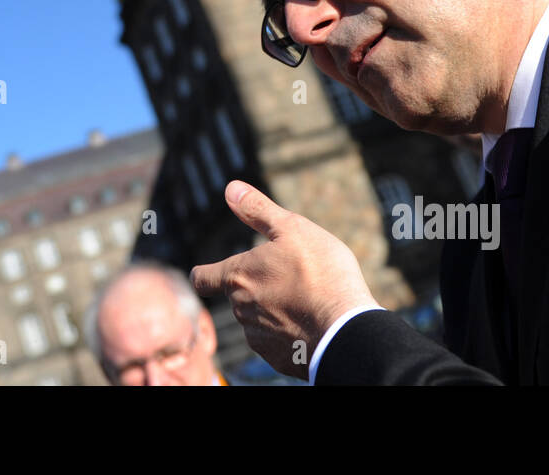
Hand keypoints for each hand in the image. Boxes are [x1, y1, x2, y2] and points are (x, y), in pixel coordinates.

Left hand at [191, 180, 378, 379]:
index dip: (204, 274)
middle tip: (291, 278)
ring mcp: (258, 338)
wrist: (346, 330)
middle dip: (257, 287)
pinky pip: (277, 343)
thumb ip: (258, 210)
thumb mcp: (292, 228)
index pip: (202, 278)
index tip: (207, 273)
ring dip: (273, 311)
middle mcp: (240, 310)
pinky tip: (311, 324)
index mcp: (238, 276)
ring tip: (306, 301)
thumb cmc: (321, 274)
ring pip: (258, 320)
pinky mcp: (277, 359)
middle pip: (238, 297)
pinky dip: (288, 334)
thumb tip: (230, 188)